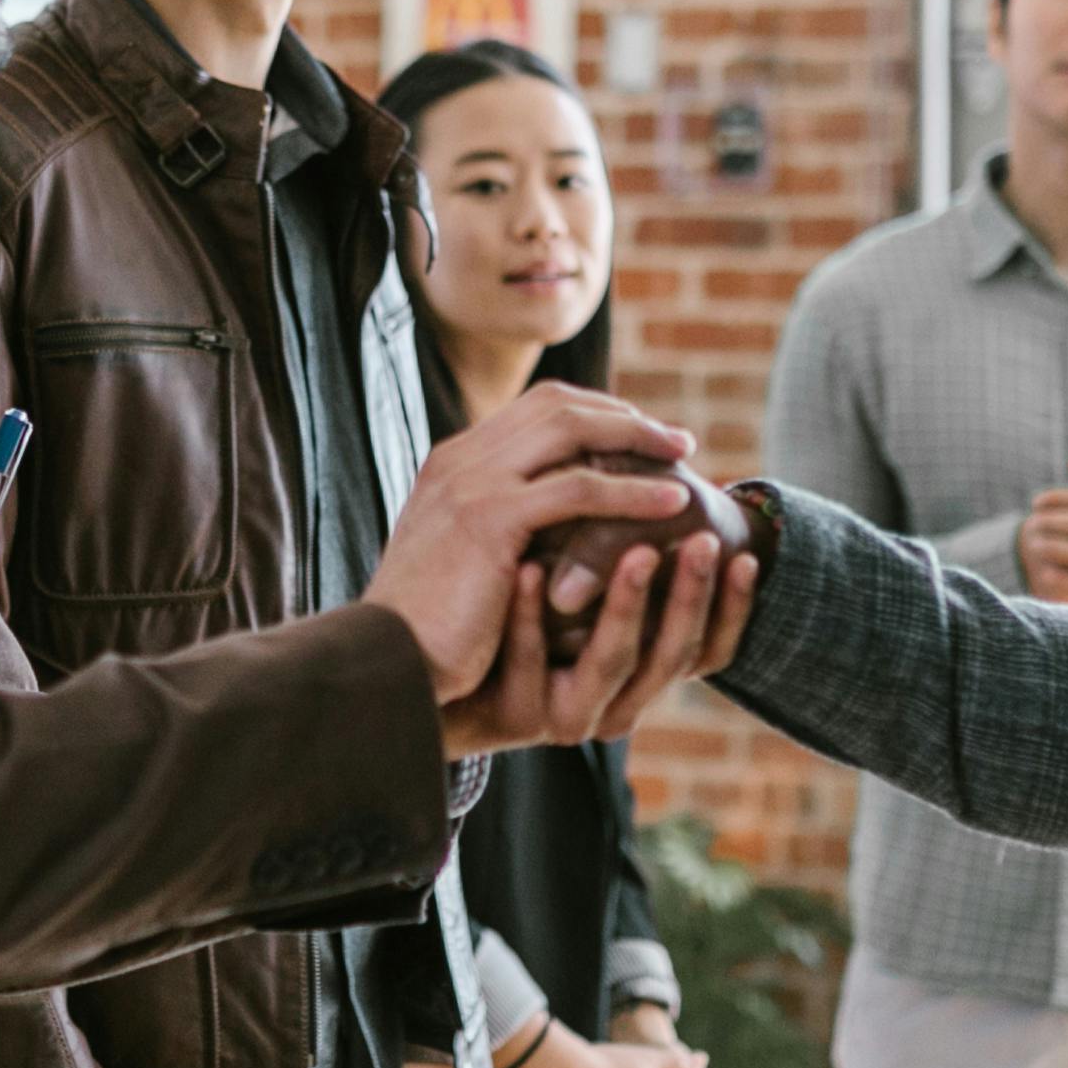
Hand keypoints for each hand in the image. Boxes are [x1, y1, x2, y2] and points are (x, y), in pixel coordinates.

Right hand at [369, 383, 708, 706]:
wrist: (383, 662)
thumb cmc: (426, 631)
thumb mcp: (458, 563)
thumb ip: (495, 531)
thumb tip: (549, 532)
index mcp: (452, 463)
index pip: (535, 410)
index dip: (594, 415)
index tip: (638, 438)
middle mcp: (460, 460)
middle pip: (557, 405)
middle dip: (623, 416)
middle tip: (675, 440)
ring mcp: (472, 482)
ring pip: (571, 431)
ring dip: (635, 439)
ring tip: (683, 459)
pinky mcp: (490, 518)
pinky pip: (579, 489)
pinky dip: (632, 490)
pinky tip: (671, 503)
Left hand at [439, 532, 761, 756]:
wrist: (441, 668)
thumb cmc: (533, 598)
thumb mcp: (594, 572)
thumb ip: (635, 542)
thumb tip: (689, 465)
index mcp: (647, 677)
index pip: (711, 650)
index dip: (733, 607)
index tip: (744, 555)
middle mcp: (618, 705)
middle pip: (672, 656)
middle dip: (691, 595)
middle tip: (703, 540)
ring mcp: (566, 715)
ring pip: (613, 662)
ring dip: (629, 603)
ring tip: (638, 550)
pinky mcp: (516, 718)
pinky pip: (534, 667)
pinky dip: (536, 618)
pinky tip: (529, 572)